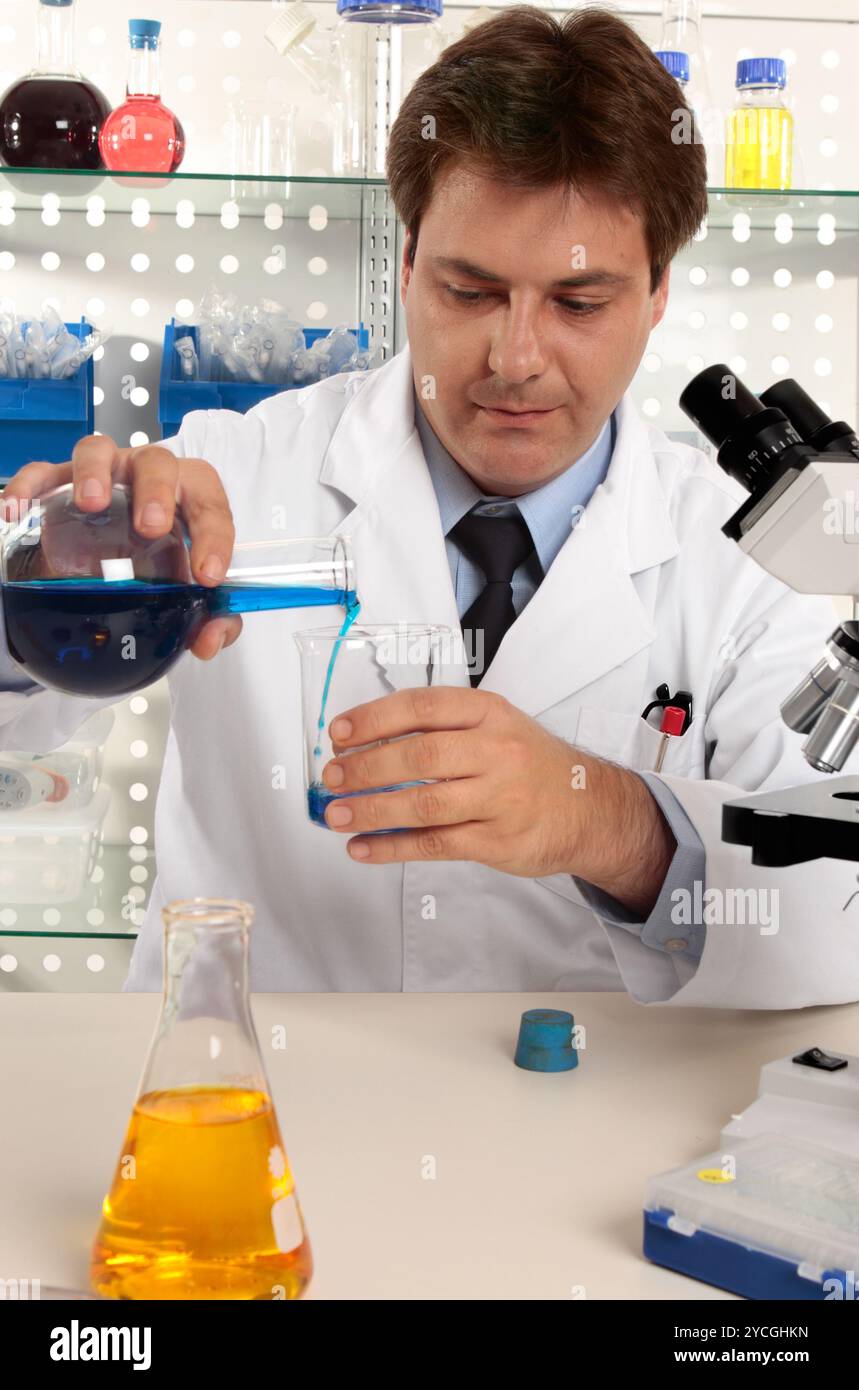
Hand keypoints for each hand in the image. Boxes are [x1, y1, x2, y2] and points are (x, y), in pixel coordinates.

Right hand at [0, 435, 241, 659]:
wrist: (101, 563)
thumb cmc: (153, 563)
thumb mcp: (186, 592)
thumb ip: (210, 618)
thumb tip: (209, 639)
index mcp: (185, 497)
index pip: (208, 501)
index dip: (214, 535)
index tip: (207, 575)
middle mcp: (144, 477)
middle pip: (157, 462)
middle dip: (156, 491)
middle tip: (149, 527)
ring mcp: (101, 475)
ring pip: (99, 451)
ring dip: (94, 472)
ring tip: (88, 504)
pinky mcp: (57, 482)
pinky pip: (41, 474)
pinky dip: (30, 487)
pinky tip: (18, 511)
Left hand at [321, 687, 675, 912]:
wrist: (589, 809)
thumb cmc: (531, 765)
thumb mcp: (496, 727)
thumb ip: (442, 728)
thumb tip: (365, 743)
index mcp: (489, 713)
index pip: (422, 706)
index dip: (374, 718)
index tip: (339, 733)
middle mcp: (496, 751)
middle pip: (419, 756)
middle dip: (366, 767)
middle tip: (332, 777)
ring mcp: (498, 798)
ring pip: (424, 804)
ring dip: (371, 811)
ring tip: (336, 815)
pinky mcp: (497, 841)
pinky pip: (434, 844)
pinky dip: (392, 847)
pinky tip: (362, 848)